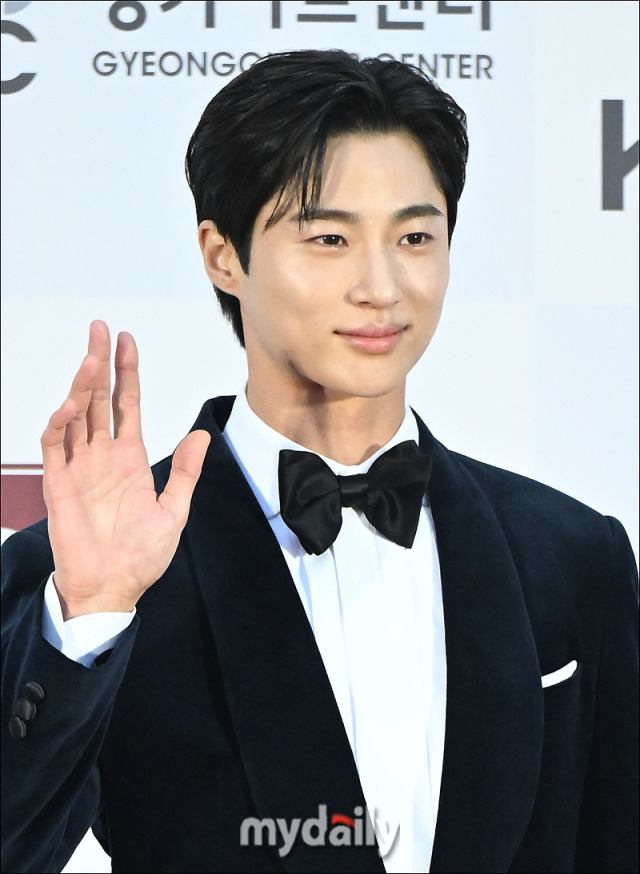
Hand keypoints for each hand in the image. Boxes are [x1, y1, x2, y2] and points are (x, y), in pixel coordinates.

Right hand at [41, 321, 209, 618]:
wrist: (113, 589)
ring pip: (77, 415)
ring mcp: (79, 468)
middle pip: (98, 399)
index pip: (127, 404)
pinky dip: (59, 424)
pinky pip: (54, 447)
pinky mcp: (59, 485)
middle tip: (100, 329)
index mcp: (130, 459)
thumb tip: (201, 435)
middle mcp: (103, 456)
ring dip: (82, 386)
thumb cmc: (141, 556)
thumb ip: (185, 472)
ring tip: (92, 359)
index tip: (127, 341)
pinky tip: (70, 405)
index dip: (127, 373)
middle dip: (100, 363)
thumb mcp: (174, 510)